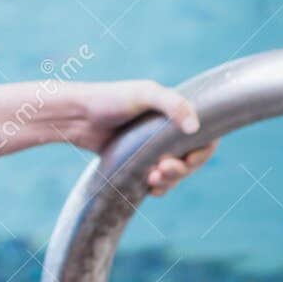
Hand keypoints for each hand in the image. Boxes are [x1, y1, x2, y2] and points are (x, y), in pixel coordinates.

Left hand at [64, 79, 217, 197]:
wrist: (76, 117)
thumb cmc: (108, 99)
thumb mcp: (144, 93)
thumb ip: (173, 105)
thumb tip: (195, 128)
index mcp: (174, 111)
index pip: (206, 134)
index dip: (203, 150)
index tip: (189, 159)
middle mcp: (168, 131)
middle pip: (191, 158)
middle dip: (182, 169)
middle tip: (163, 170)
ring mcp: (154, 148)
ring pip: (175, 172)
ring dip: (171, 180)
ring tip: (153, 179)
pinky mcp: (139, 162)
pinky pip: (158, 180)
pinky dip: (159, 186)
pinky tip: (150, 188)